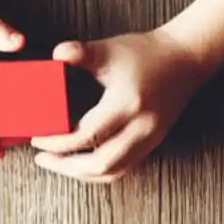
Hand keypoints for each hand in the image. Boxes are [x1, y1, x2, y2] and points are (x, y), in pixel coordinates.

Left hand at [32, 29, 207, 181]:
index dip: (58, 143)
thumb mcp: (110, 50)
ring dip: (81, 173)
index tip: (38, 140)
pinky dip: (98, 171)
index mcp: (127, 104)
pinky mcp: (151, 144)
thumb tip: (56, 54)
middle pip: (100, 163)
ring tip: (58, 164)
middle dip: (66, 166)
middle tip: (42, 158)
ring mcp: (149, 139)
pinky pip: (123, 169)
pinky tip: (80, 164)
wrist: (184, 58)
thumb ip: (81, 52)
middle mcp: (141, 127)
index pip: (87, 135)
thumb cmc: (145, 53)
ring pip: (112, 171)